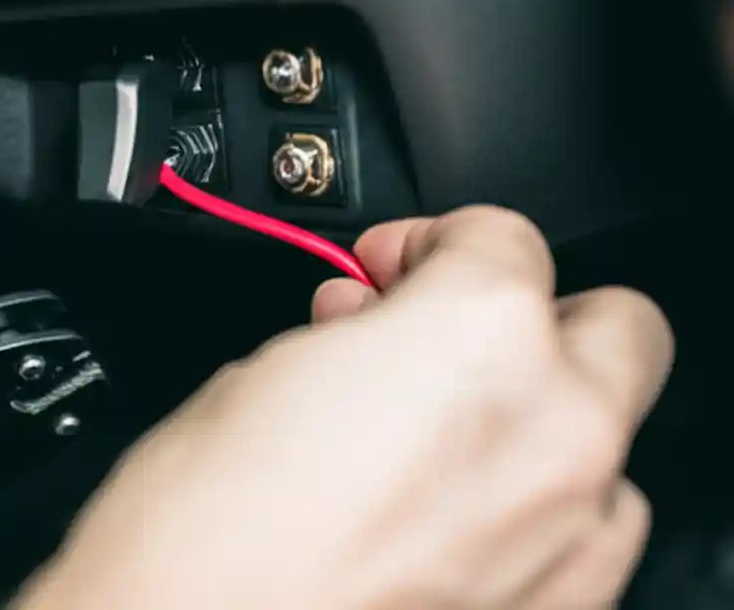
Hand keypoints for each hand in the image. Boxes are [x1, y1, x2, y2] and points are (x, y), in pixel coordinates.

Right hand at [15, 206, 672, 608]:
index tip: (390, 273)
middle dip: (530, 318)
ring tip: (431, 440)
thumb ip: (353, 335)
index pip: (505, 239)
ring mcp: (570, 536)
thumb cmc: (196, 538)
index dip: (431, 246)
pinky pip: (582, 535)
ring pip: (606, 439)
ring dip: (536, 422)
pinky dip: (529, 513)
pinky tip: (442, 519)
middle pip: (614, 327)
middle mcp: (555, 433)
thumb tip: (374, 327)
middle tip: (438, 338)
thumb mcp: (259, 376)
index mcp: (479, 339)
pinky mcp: (561, 609)